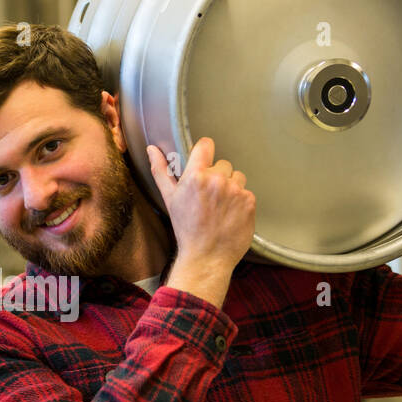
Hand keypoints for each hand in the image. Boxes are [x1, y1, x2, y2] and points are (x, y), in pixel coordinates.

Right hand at [147, 136, 256, 307]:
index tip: (203, 161)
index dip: (204, 152)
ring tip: (220, 206)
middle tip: (208, 197)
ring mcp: (236, 190)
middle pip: (222, 164)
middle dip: (216, 176)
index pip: (206, 145)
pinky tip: (230, 214)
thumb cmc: (186, 229)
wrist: (206, 257)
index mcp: (196, 176)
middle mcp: (217, 180)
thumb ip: (161, 170)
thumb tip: (152, 149)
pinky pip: (246, 192)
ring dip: (231, 187)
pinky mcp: (249, 201)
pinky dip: (240, 201)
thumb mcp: (169, 199)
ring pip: (237, 176)